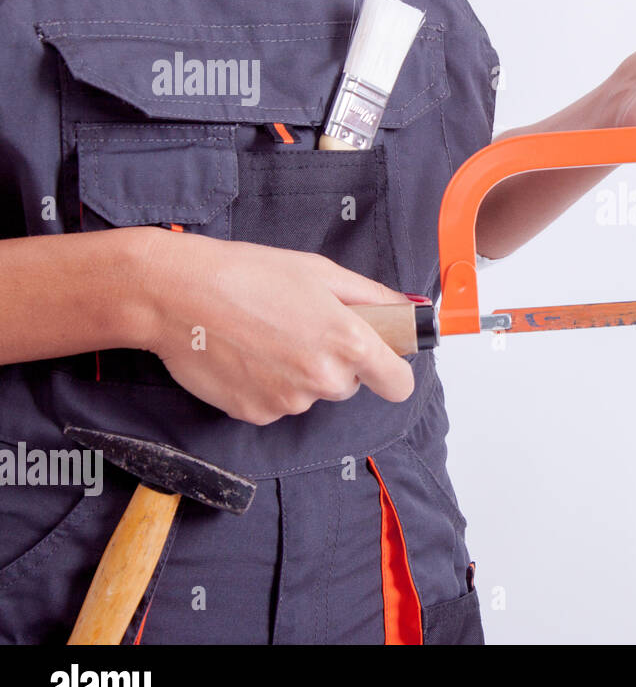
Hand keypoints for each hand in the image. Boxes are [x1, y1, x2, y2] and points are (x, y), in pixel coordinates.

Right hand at [136, 231, 414, 424]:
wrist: (176, 294)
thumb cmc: (246, 274)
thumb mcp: (321, 272)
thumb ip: (372, 296)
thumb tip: (408, 308)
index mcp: (349, 342)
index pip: (398, 384)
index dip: (393, 371)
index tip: (383, 360)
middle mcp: (323, 379)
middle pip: (350, 384)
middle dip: (335, 362)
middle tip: (302, 327)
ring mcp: (288, 402)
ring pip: (310, 394)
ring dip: (298, 373)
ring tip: (266, 335)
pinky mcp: (255, 414)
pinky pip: (276, 404)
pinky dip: (266, 385)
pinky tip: (245, 354)